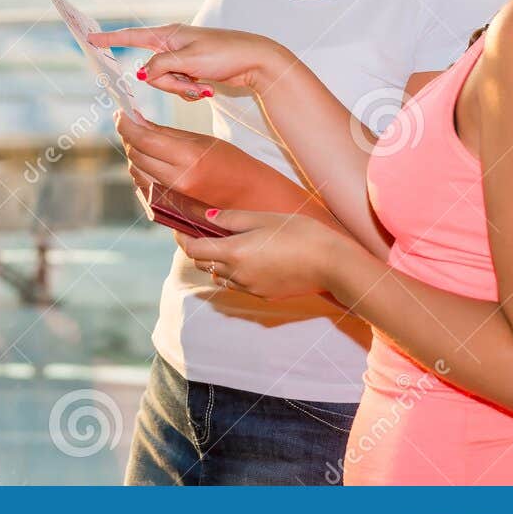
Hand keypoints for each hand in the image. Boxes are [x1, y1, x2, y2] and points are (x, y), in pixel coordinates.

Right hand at [88, 23, 286, 99]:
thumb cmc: (226, 54)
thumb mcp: (189, 60)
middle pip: (151, 71)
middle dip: (169, 83)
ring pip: (165, 83)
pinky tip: (207, 88)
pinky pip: (179, 87)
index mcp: (168, 35)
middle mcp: (172, 46)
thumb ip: (161, 66)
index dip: (109, 39)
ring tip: (205, 84)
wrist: (256, 61)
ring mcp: (181, 59)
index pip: (131, 36)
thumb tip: (144, 73)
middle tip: (193, 81)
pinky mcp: (191, 72)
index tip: (89, 38)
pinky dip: (191, 92)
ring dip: (183, 89)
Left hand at [116, 110, 244, 201]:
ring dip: (134, 153)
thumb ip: (166, 133)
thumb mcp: (201, 140)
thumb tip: (136, 120)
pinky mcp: (169, 207)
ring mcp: (172, 197)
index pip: (144, 139)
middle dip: (128, 137)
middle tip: (129, 123)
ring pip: (136, 171)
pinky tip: (149, 161)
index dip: (126, 125)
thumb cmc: (231, 163)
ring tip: (141, 139)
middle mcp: (177, 180)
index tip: (120, 113)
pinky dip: (141, 171)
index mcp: (189, 157)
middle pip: (136, 155)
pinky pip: (143, 186)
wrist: (251, 197)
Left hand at [174, 209, 351, 298]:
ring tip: (231, 242)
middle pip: (204, 263)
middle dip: (199, 248)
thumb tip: (208, 218)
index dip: (183, 237)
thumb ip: (232, 219)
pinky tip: (252, 257)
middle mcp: (237, 274)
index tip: (180, 227)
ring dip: (218, 261)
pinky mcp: (265, 295)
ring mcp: (251, 288)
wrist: (332, 263)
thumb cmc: (300, 233)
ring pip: (221, 276)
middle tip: (206, 230)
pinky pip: (239, 284)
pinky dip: (235, 272)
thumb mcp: (264, 218)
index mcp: (233, 252)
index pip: (193, 249)